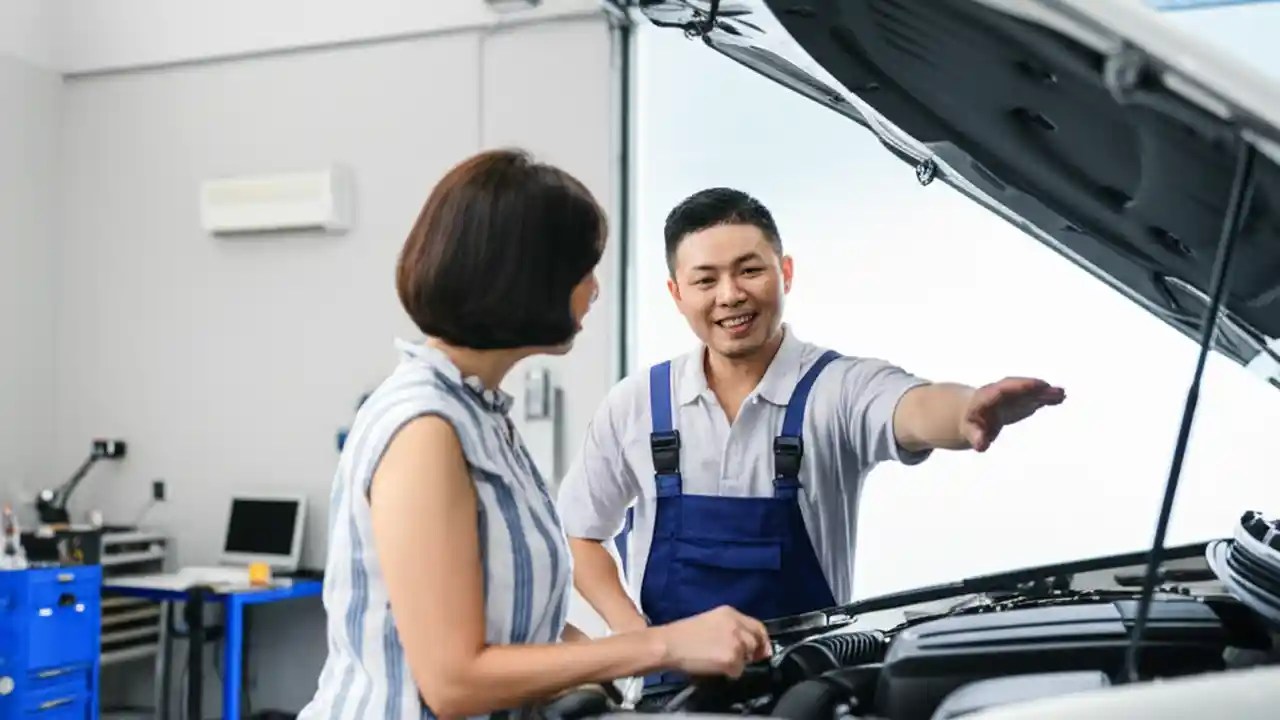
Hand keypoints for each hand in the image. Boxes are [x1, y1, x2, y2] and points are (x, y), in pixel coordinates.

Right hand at [648, 605, 771, 677]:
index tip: (762, 650)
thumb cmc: (683, 634)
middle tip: (735, 659)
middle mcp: (736, 625)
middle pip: (755, 642)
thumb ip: (731, 628)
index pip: (757, 626)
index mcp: (730, 612)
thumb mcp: (710, 621)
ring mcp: (735, 641)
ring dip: (738, 662)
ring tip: (719, 661)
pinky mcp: (731, 658)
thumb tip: (747, 644)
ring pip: (747, 657)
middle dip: (749, 653)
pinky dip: (730, 672)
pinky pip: (738, 670)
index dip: (762, 640)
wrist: (669, 644)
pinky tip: (714, 667)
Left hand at [961, 377, 1064, 451]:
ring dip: (1045, 392)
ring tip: (1062, 395)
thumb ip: (976, 437)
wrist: (973, 413)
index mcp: (986, 397)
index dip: (1019, 386)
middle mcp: (1001, 392)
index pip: (1002, 389)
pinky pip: (1035, 397)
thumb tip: (982, 446)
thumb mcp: (969, 432)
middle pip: (1019, 388)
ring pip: (1029, 392)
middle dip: (1035, 388)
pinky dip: (1046, 397)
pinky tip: (1061, 397)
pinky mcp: (1021, 400)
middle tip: (1054, 391)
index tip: (1035, 385)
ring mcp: (1013, 395)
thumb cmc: (971, 424)